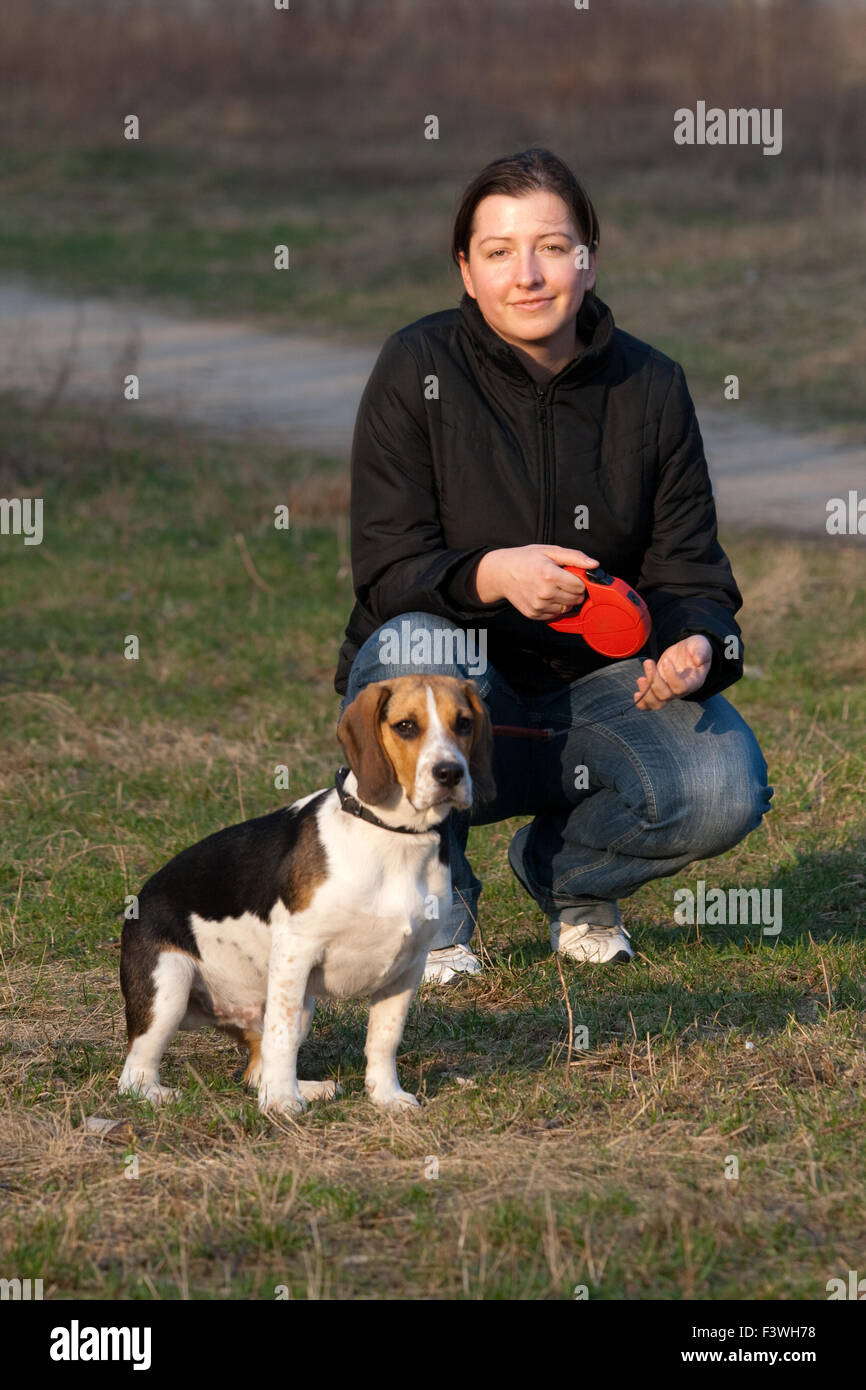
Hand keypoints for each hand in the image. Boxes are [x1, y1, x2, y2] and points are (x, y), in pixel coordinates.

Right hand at [473, 545, 597, 618]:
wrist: (500, 573)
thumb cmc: (525, 559)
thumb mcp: (549, 551)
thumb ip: (574, 557)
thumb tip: (594, 564)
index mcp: (550, 575)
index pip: (581, 586)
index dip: (580, 580)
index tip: (572, 575)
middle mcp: (545, 593)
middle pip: (576, 599)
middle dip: (574, 590)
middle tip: (563, 581)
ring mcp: (539, 606)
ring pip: (567, 608)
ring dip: (565, 599)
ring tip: (553, 588)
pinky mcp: (534, 614)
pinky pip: (555, 615)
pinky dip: (555, 607)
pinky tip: (546, 596)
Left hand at [633, 635, 712, 709]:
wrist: (687, 651)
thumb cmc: (695, 649)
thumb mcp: (701, 645)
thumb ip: (701, 651)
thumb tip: (698, 660)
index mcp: (693, 682)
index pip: (681, 687)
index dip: (671, 676)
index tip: (665, 660)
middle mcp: (681, 691)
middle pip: (666, 695)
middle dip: (654, 680)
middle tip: (648, 662)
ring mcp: (669, 691)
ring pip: (657, 703)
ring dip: (646, 693)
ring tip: (641, 679)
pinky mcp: (659, 689)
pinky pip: (650, 704)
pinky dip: (642, 703)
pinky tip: (636, 694)